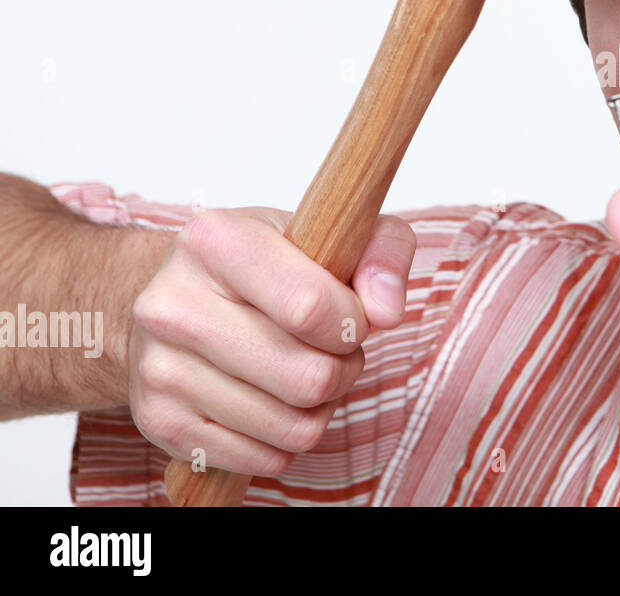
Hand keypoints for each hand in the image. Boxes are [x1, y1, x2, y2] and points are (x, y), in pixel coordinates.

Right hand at [127, 207, 415, 475]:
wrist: (178, 297)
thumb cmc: (266, 265)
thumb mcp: (330, 232)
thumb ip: (382, 251)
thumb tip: (387, 312)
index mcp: (214, 241)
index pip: (309, 307)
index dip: (353, 324)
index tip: (353, 316)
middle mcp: (172, 305)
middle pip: (308, 378)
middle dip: (344, 370)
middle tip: (335, 350)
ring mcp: (159, 369)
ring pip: (291, 427)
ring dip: (320, 407)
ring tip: (305, 370)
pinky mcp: (159, 422)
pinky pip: (263, 458)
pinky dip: (286, 438)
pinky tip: (274, 401)